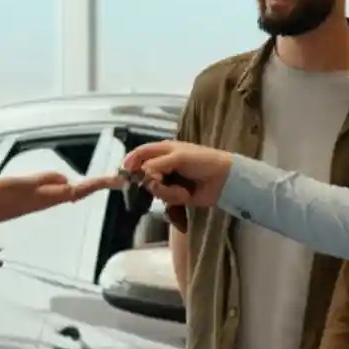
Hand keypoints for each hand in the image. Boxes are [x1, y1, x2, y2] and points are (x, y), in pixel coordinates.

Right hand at [0, 171, 109, 232]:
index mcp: (49, 195)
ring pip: (70, 190)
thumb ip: (44, 180)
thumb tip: (66, 180)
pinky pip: (59, 190)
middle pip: (80, 190)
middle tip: (117, 178)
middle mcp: (49, 199)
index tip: (117, 180)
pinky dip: (71, 185)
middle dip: (98, 184)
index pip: (80, 188)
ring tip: (102, 179)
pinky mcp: (35, 198)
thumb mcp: (22, 183)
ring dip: (87, 185)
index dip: (99, 184)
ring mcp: (42, 199)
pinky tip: (72, 183)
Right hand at [118, 140, 232, 206]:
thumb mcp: (179, 157)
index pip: (141, 153)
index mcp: (163, 150)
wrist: (223, 180)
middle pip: (143, 174)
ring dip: (166, 191)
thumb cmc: (203, 160)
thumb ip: (157, 163)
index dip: (131, 161)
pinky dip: (174, 197)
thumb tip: (142, 172)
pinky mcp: (174, 194)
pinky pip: (164, 199)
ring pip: (153, 189)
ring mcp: (169, 180)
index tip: (125, 171)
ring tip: (181, 190)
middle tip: (159, 184)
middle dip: (150, 182)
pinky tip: (185, 195)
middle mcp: (163, 164)